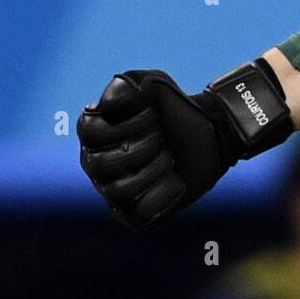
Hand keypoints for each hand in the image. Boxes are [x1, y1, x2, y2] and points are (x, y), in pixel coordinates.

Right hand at [77, 61, 292, 230]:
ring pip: (118, 192)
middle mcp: (95, 163)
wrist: (209, 132)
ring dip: (153, 171)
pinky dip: (163, 195)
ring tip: (171, 158)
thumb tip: (103, 106)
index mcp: (94, 131)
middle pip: (102, 165)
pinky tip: (176, 180)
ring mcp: (111, 189)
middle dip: (142, 148)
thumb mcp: (153, 83)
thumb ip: (126, 85)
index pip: (90, 132)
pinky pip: (138, 214)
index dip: (126, 123)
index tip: (154, 114)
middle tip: (163, 137)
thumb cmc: (175, 107)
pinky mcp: (133, 212)